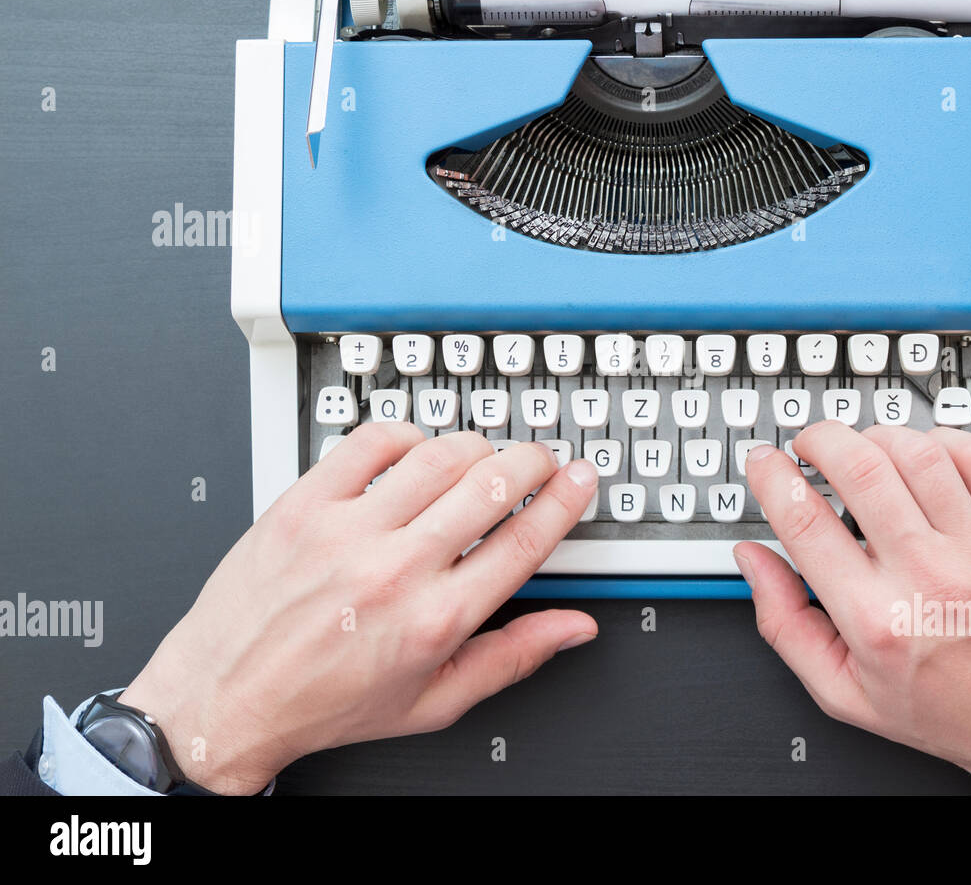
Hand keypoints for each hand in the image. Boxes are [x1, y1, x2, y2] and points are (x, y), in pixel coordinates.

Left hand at [121, 426, 598, 794]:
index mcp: (437, 620)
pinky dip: (405, 434)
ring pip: (439, 454)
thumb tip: (573, 628)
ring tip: (480, 456)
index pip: (525, 540)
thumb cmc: (325, 702)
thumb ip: (513, 658)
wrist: (226, 697)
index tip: (579, 479)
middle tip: (540, 460)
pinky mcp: (304, 504)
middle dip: (533, 460)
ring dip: (475, 445)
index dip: (565, 499)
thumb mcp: (433, 701)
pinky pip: (370, 441)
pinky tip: (412, 452)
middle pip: (493, 484)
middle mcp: (396, 569)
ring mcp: (347, 530)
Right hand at [737, 422, 970, 794]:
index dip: (771, 478)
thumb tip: (753, 559)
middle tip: (808, 446)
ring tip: (861, 450)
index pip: (805, 521)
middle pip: (858, 467)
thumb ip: (784, 622)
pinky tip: (923, 457)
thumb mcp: (843, 691)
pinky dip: (939, 439)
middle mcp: (927, 574)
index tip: (764, 464)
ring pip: (914, 451)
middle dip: (817, 439)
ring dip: (873, 436)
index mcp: (875, 618)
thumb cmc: (951, 711)